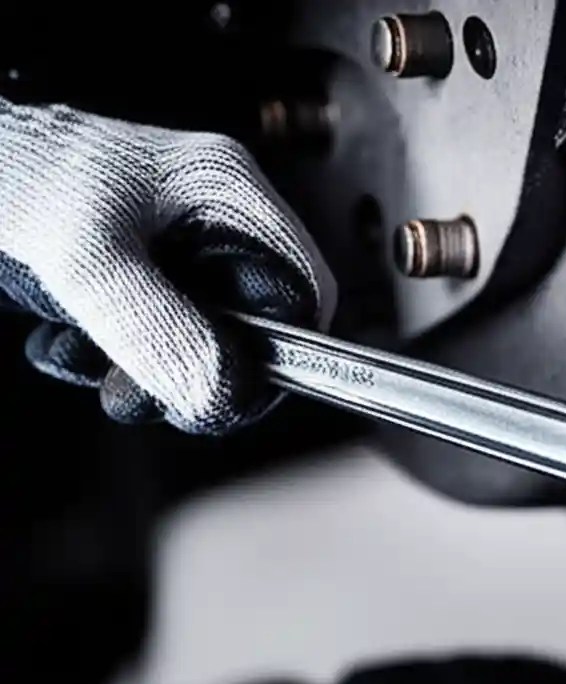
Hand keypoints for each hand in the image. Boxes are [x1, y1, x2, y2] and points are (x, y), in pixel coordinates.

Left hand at [0, 97, 334, 433]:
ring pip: (198, 338)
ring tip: (83, 356)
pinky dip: (108, 355)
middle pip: (251, 324)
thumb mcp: (88, 262)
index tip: (233, 392)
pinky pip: (151, 334)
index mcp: (225, 190)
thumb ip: (159, 330)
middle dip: (197, 367)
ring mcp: (172, 243)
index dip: (280, 349)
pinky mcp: (135, 267)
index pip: (303, 290)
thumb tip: (222, 393)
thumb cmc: (11, 174)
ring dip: (143, 368)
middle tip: (146, 389)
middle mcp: (210, 215)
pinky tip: (64, 340)